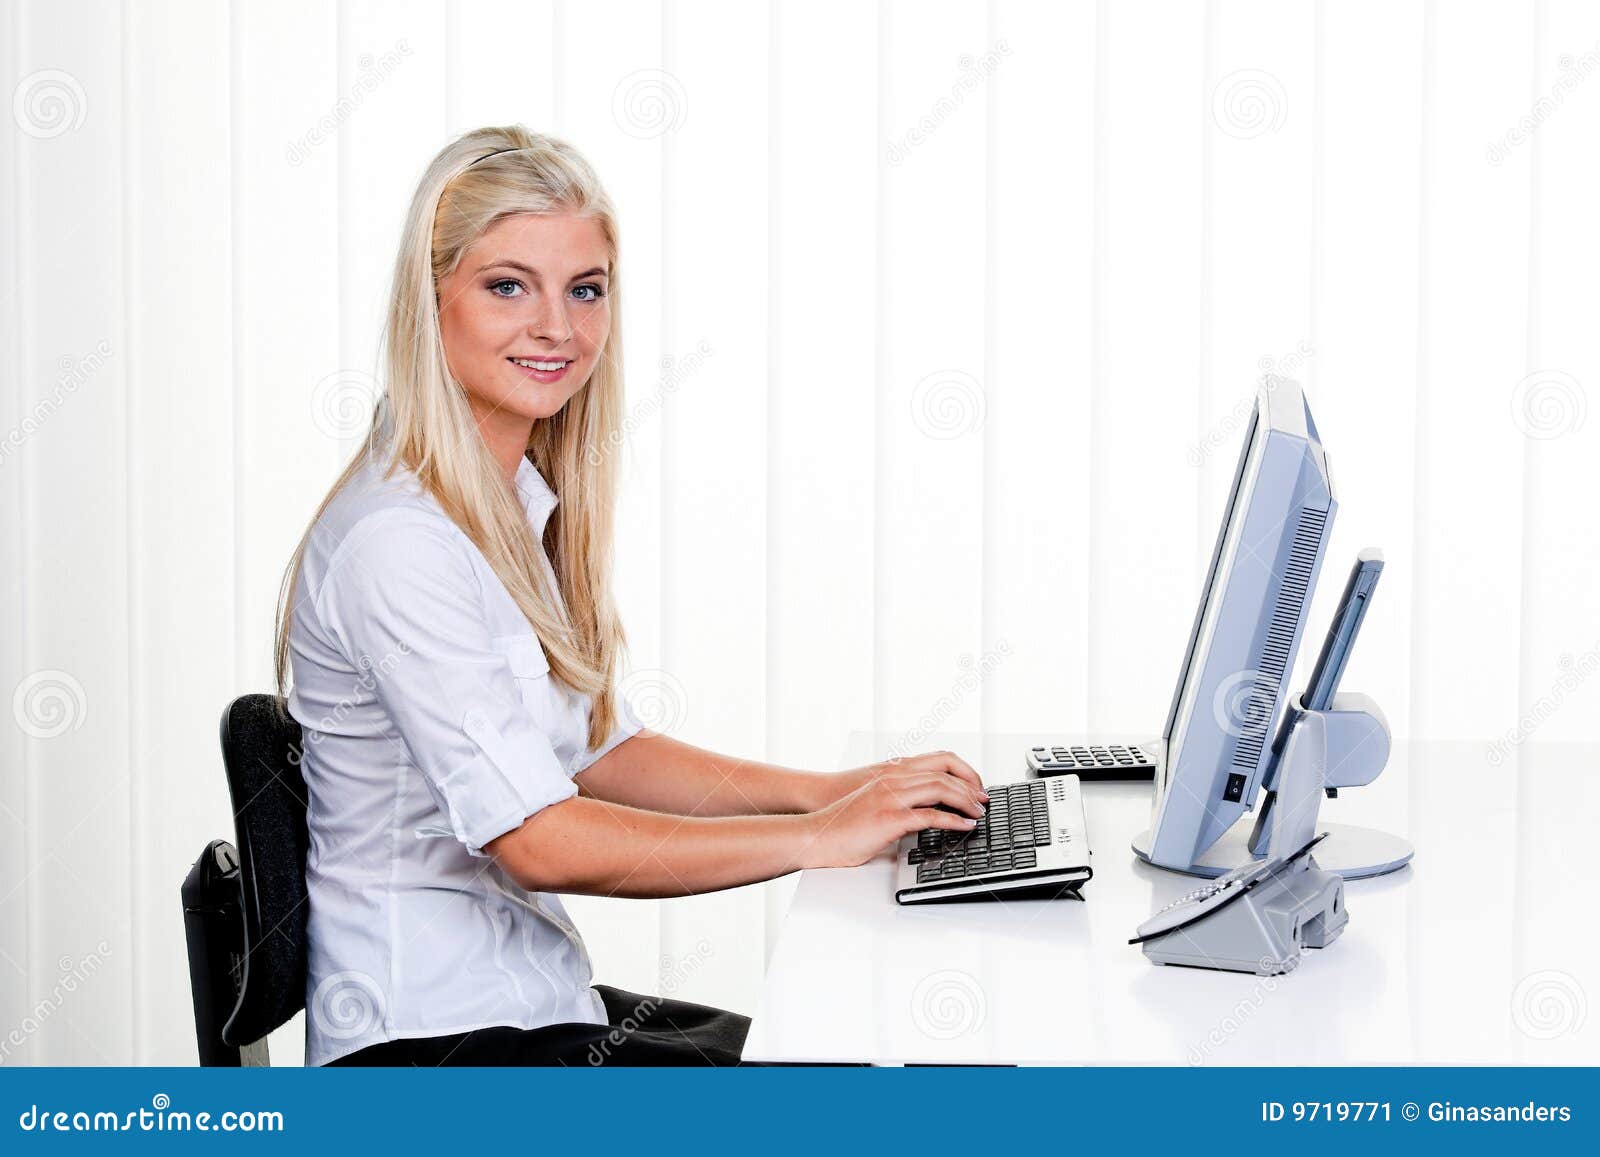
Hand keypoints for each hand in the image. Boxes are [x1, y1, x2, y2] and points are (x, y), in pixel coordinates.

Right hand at [797, 753, 989, 868]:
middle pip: (946, 773)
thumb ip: (900, 794)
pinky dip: (953, 821)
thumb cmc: (843, 820)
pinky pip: (930, 816)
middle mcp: (894, 779)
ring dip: (966, 802)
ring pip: (941, 789)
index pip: (941, 759)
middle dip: (971, 788)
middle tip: (984, 802)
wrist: (817, 833)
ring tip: (978, 814)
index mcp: (893, 771)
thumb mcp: (875, 798)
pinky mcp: (889, 819)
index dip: (965, 771)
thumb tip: (928, 805)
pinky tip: (963, 827)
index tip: (977, 786)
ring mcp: (891, 797)